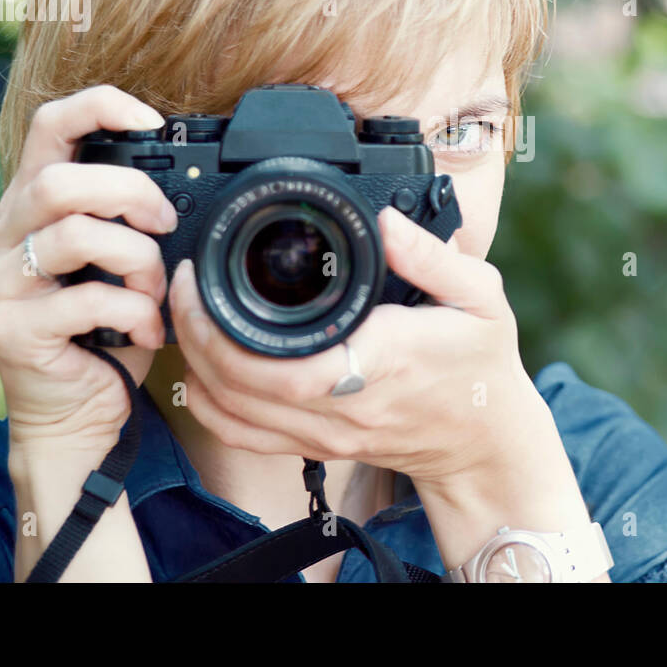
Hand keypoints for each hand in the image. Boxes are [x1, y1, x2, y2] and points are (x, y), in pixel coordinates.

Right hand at [0, 85, 178, 449]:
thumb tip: (182, 188)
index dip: (99, 107)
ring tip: (156, 290)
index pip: (48, 128)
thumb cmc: (107, 337)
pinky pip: (85, 298)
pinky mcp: (8, 329)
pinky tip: (146, 330)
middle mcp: (0, 240)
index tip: (151, 120)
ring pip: (73, 234)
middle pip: (58, 181)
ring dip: (137, 258)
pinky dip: (133, 310)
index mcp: (29, 210)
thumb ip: (131, 224)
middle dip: (130, 194)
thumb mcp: (122, 266)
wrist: (78, 420)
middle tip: (166, 224)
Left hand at [169, 205, 542, 487]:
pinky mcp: (317, 446)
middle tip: (182, 284)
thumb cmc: (482, 367)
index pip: (285, 368)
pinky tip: (198, 370)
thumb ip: (434, 257)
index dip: (223, 330)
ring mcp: (326, 434)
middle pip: (239, 389)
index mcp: (380, 364)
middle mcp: (343, 407)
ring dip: (194, 366)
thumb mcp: (482, 298)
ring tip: (186, 314)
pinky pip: (244, 436)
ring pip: (232, 414)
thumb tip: (386, 221)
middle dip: (194, 334)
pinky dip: (208, 405)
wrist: (484, 442)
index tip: (201, 278)